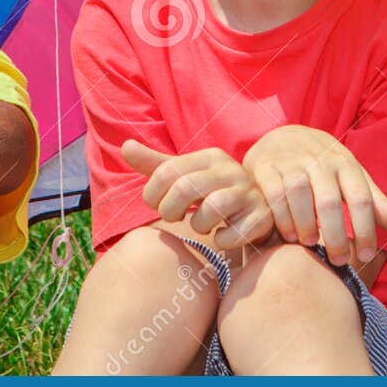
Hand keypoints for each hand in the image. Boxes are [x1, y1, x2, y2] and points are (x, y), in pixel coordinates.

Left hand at [121, 140, 273, 250]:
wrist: (259, 210)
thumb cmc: (213, 193)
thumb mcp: (185, 176)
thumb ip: (155, 165)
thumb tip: (125, 146)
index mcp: (210, 157)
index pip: (165, 171)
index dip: (153, 195)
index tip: (158, 204)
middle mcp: (231, 170)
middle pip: (184, 188)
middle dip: (170, 211)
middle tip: (174, 218)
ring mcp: (249, 193)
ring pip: (212, 208)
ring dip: (198, 225)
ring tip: (201, 225)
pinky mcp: (261, 218)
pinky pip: (232, 234)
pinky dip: (222, 241)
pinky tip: (222, 236)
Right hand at [241, 125, 386, 266]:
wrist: (282, 135)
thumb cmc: (324, 165)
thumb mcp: (352, 177)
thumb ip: (375, 202)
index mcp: (345, 163)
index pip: (362, 198)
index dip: (366, 230)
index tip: (367, 256)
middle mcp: (319, 160)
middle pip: (330, 202)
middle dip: (336, 237)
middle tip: (339, 262)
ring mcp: (291, 161)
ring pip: (300, 197)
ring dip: (306, 227)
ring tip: (311, 245)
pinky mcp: (265, 167)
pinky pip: (274, 196)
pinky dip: (282, 218)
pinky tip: (289, 234)